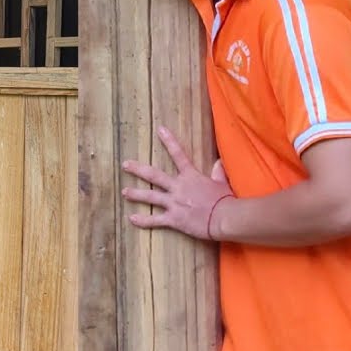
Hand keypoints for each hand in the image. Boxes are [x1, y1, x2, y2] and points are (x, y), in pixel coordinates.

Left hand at [121, 125, 232, 239]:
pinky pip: (155, 220)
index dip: (169, 141)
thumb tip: (219, 161)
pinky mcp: (174, 219)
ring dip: (135, 194)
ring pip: (150, 197)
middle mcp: (178, 187)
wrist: (226, 218)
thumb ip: (218, 172)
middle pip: (154, 175)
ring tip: (124, 191)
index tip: (160, 130)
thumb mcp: (222, 183)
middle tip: (125, 164)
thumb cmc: (226, 200)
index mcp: (190, 177)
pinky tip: (131, 219)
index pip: (179, 154)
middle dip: (138, 169)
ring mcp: (174, 203)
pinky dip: (143, 220)